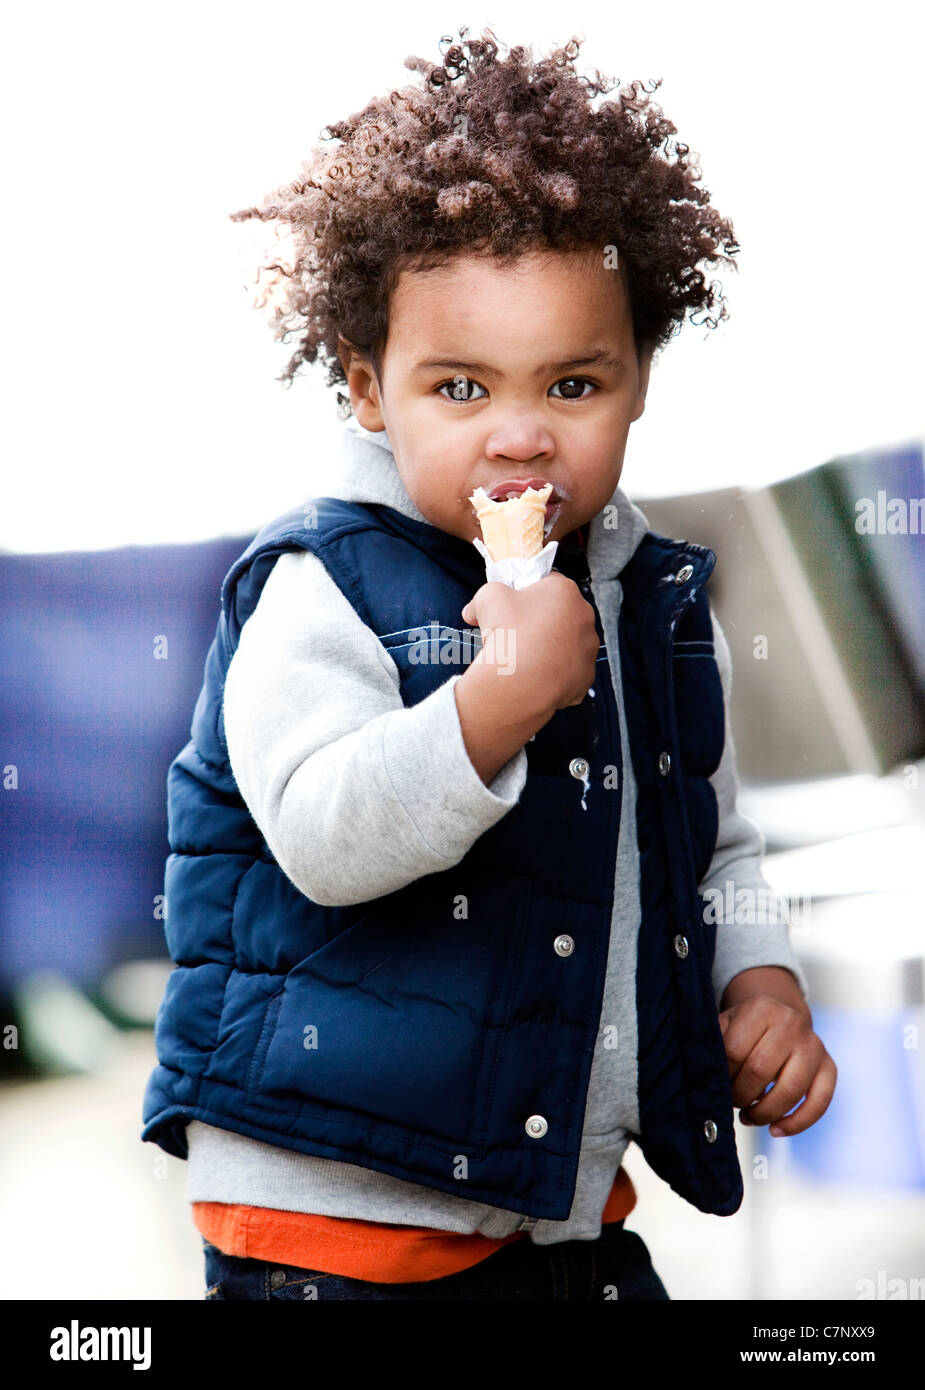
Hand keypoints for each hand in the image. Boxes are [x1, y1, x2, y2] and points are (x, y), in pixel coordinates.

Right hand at [460, 571, 598, 714]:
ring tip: (526, 657)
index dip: (528, 594)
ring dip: (551, 647)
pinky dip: (555, 673)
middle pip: (561, 614)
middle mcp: (584, 617)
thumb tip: (472, 611)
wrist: (518, 683)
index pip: (548, 584)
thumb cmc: (508, 635)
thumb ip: (485, 595)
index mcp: (566, 591)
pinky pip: (570, 670)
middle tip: (518, 633)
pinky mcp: (586, 676)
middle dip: (542, 621)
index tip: (514, 607)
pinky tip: (536, 675)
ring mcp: (588, 649)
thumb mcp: (487, 597)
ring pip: (567, 643)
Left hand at [718, 994, 836, 1136]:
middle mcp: (792, 1023)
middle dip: (740, 1095)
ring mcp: (814, 1045)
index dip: (722, 1075)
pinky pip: (819, 1103)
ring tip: (747, 1117)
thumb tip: (706, 1083)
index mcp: (761, 1009)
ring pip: (790, 1091)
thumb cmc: (744, 1028)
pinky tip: (776, 1130)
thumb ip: (714, 1047)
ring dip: (764, 1113)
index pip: (734, 1051)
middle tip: (732, 1101)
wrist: (779, 1015)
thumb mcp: (725, 1025)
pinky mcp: (829, 1066)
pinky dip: (797, 1123)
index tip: (717, 1083)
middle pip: (760, 1072)